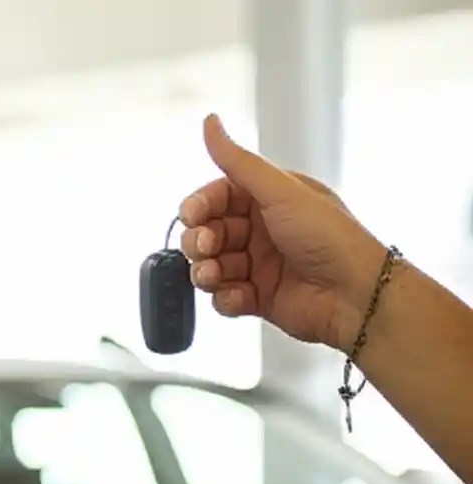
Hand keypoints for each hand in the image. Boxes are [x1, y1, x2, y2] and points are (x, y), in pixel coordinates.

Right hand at [179, 114, 387, 351]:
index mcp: (269, 200)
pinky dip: (225, 297)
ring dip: (205, 271)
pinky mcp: (259, 298)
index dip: (200, 206)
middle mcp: (261, 231)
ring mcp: (259, 265)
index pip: (218, 197)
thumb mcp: (281, 191)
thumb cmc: (329, 237)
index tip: (192, 215)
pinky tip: (240, 295)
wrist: (355, 294)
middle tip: (205, 247)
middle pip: (208, 232)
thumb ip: (238, 161)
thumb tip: (210, 122)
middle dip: (199, 241)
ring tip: (213, 276)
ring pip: (211, 265)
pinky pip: (225, 297)